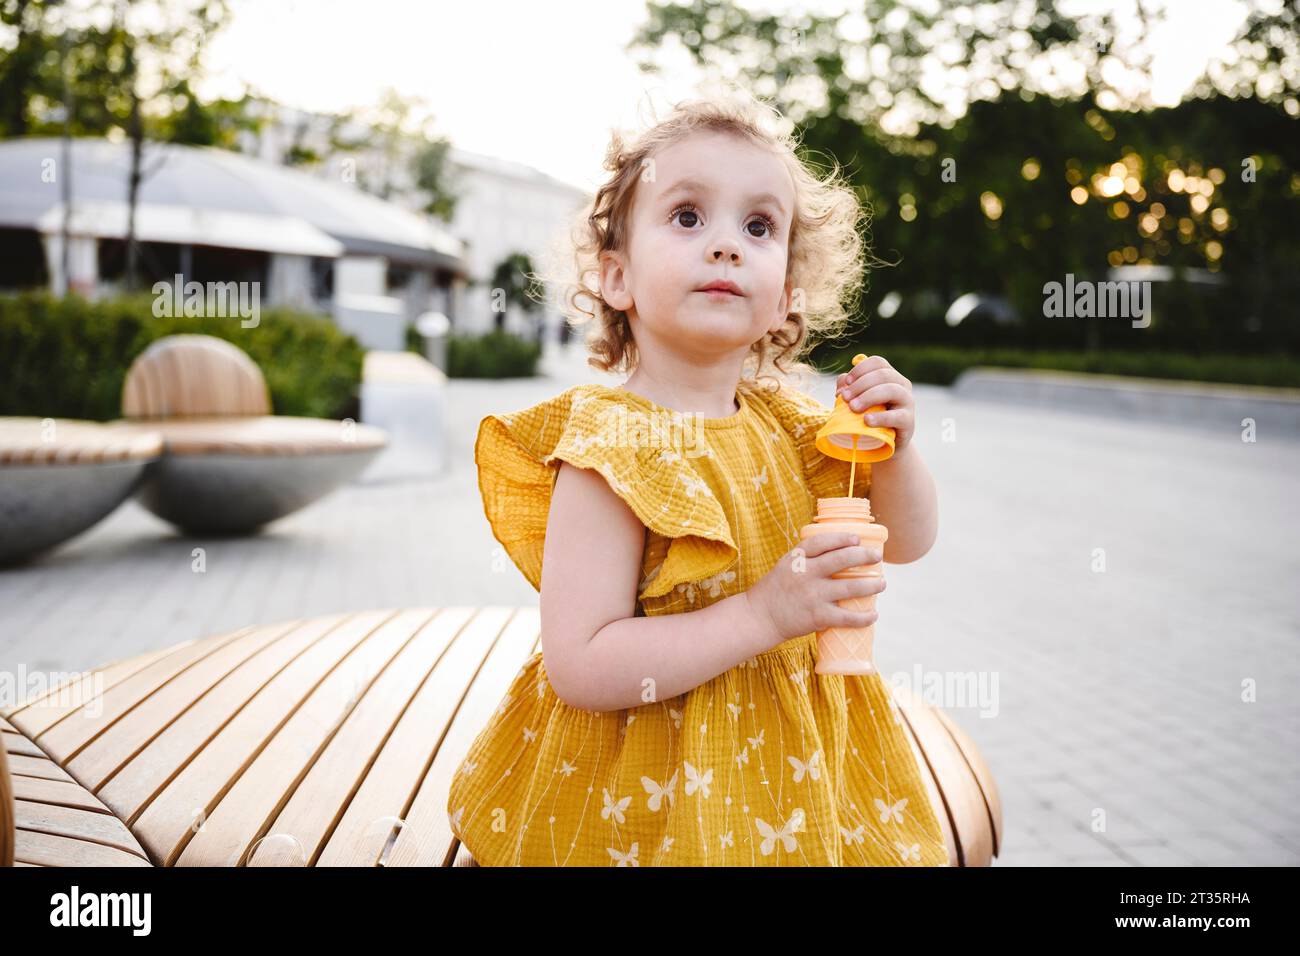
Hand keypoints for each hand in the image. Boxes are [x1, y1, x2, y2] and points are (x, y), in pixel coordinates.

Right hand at [742, 532, 885, 650]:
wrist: (759, 617)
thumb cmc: (776, 590)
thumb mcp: (786, 566)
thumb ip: (807, 559)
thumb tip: (839, 552)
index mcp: (797, 558)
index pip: (822, 541)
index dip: (842, 538)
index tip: (857, 538)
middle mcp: (806, 574)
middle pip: (841, 559)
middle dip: (864, 556)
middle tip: (877, 556)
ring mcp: (812, 595)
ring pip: (850, 587)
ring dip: (871, 585)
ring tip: (882, 584)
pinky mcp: (817, 617)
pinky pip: (846, 617)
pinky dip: (863, 617)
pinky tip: (874, 615)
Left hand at [835, 354, 915, 452]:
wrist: (883, 444)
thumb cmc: (868, 416)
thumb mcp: (857, 400)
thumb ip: (848, 389)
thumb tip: (842, 386)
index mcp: (889, 376)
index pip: (878, 362)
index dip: (861, 369)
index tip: (847, 382)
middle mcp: (902, 385)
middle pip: (883, 374)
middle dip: (861, 384)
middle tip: (845, 398)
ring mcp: (907, 402)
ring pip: (892, 390)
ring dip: (869, 396)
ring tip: (853, 408)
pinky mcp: (908, 421)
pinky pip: (896, 416)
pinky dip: (880, 417)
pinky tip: (866, 420)